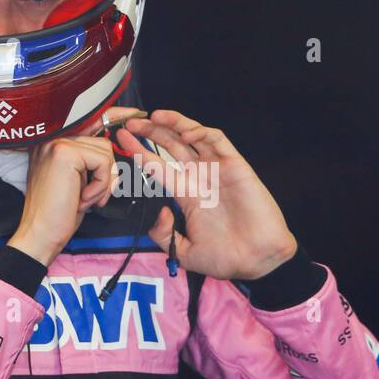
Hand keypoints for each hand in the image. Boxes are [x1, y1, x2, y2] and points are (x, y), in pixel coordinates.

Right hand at [7, 108, 141, 265]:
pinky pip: (103, 162)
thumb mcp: (79, 181)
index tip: (135, 113)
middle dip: (108, 172)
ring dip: (104, 182)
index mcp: (53, 143)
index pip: (88, 120)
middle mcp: (52, 138)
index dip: (113, 116)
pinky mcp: (64, 153)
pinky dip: (100, 185)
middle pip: (103, 140)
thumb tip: (117, 142)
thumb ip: (90, 160)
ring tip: (86, 198)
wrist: (40, 234)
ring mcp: (56, 143)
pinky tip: (83, 199)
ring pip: (105, 151)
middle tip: (95, 196)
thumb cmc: (58, 213)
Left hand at [119, 110, 297, 280]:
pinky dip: (202, 133)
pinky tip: (186, 134)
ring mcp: (218, 170)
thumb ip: (163, 235)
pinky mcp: (236, 166)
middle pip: (171, 146)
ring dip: (175, 124)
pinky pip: (218, 142)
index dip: (139, 151)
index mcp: (187, 194)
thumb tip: (158, 212)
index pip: (158, 166)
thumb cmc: (225, 258)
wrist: (256, 261)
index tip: (121, 141)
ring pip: (193, 137)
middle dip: (151, 132)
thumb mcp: (182, 252)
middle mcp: (200, 177)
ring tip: (155, 117)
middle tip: (131, 123)